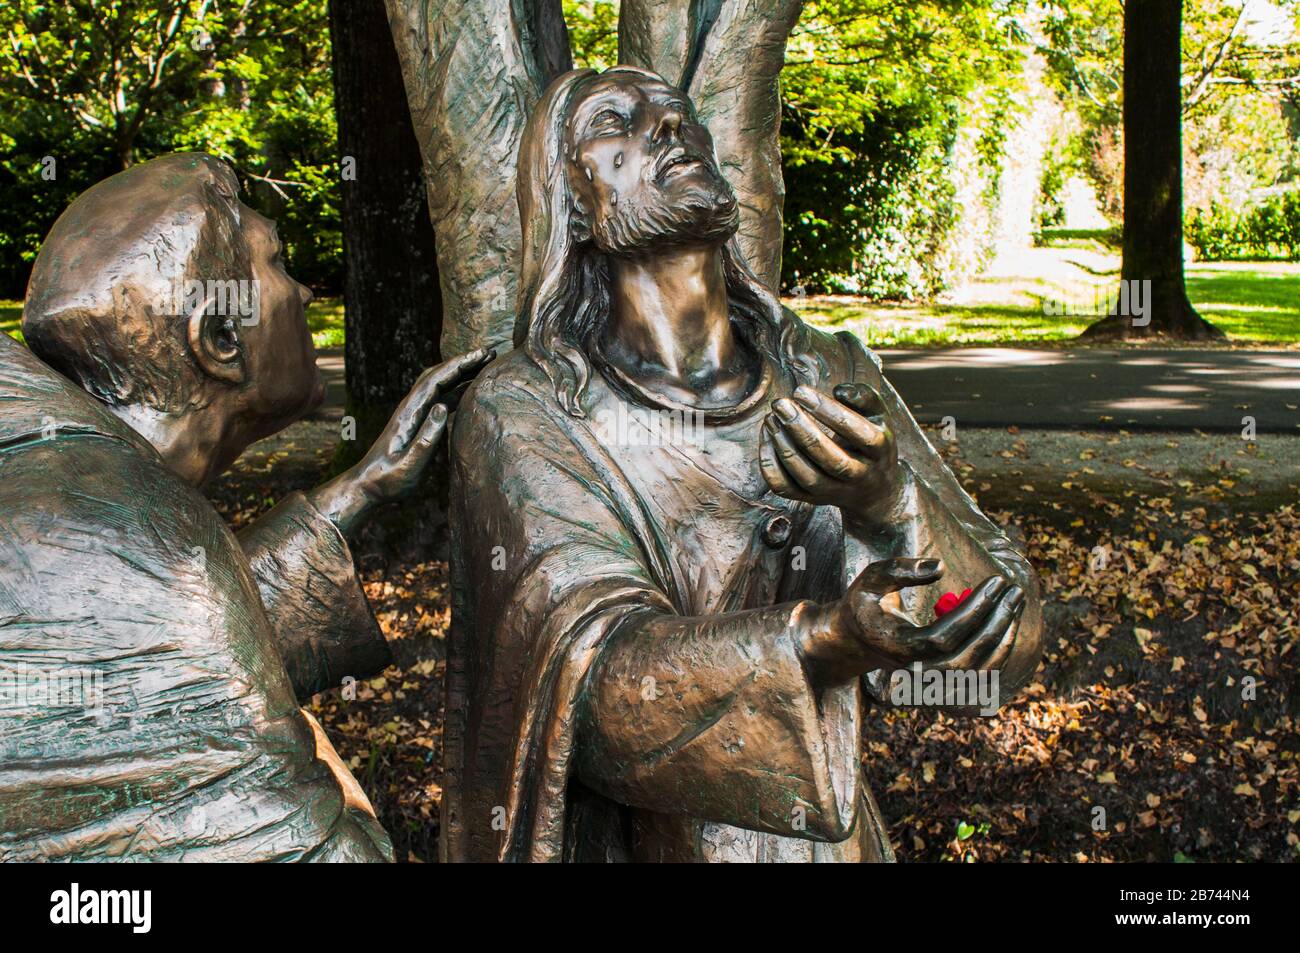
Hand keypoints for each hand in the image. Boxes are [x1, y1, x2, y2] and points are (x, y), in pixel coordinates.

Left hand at [309, 347, 493, 535]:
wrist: (367, 485)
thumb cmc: (388, 480)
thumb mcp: (410, 464)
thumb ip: (426, 437)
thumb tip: (443, 407)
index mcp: (409, 413)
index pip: (435, 380)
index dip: (459, 365)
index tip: (480, 354)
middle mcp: (410, 407)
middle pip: (437, 374)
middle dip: (463, 361)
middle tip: (489, 352)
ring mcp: (413, 412)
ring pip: (439, 383)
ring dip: (460, 371)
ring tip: (484, 365)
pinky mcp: (416, 420)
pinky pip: (439, 397)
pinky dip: (456, 387)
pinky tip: (470, 389)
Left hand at [759, 383, 900, 529]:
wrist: (874, 490)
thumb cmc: (870, 442)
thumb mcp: (879, 417)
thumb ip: (864, 397)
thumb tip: (839, 390)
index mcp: (879, 451)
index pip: (856, 431)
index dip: (827, 410)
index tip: (801, 391)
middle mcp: (859, 476)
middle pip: (831, 460)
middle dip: (801, 430)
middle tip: (780, 404)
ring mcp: (835, 492)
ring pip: (807, 477)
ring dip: (784, 446)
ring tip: (771, 418)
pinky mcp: (812, 499)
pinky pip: (785, 487)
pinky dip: (770, 465)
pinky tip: (767, 437)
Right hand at [800, 557, 1025, 686]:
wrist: (855, 643)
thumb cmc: (866, 605)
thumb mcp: (872, 578)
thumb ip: (900, 569)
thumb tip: (941, 567)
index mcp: (895, 649)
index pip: (942, 638)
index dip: (974, 611)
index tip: (995, 581)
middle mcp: (913, 675)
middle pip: (966, 660)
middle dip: (996, 623)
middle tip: (1014, 590)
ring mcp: (929, 687)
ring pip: (979, 676)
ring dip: (1004, 640)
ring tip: (1016, 604)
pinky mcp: (943, 690)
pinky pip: (981, 681)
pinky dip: (999, 655)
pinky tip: (1008, 625)